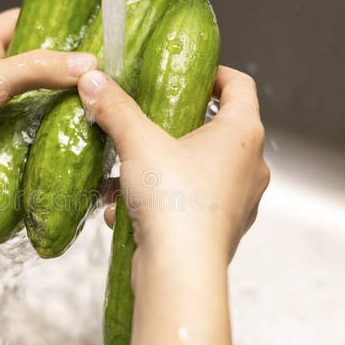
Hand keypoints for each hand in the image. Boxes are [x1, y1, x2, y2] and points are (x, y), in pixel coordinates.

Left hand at [0, 8, 97, 222]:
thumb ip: (35, 68)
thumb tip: (87, 65)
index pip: (22, 23)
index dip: (53, 20)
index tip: (89, 22)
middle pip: (44, 70)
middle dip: (72, 73)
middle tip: (108, 72)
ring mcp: (4, 120)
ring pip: (48, 110)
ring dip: (70, 113)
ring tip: (107, 107)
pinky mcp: (10, 154)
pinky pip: (43, 146)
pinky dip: (61, 146)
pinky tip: (89, 143)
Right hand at [78, 65, 269, 262]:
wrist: (181, 272)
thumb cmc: (175, 202)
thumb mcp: (139, 144)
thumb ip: (116, 109)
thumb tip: (94, 81)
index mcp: (243, 135)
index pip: (240, 86)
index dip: (216, 73)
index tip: (190, 72)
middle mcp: (250, 167)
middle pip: (218, 130)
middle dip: (177, 125)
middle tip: (149, 119)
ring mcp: (239, 201)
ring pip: (198, 171)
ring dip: (160, 168)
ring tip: (124, 173)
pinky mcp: (220, 230)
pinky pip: (189, 204)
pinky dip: (159, 202)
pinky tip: (120, 209)